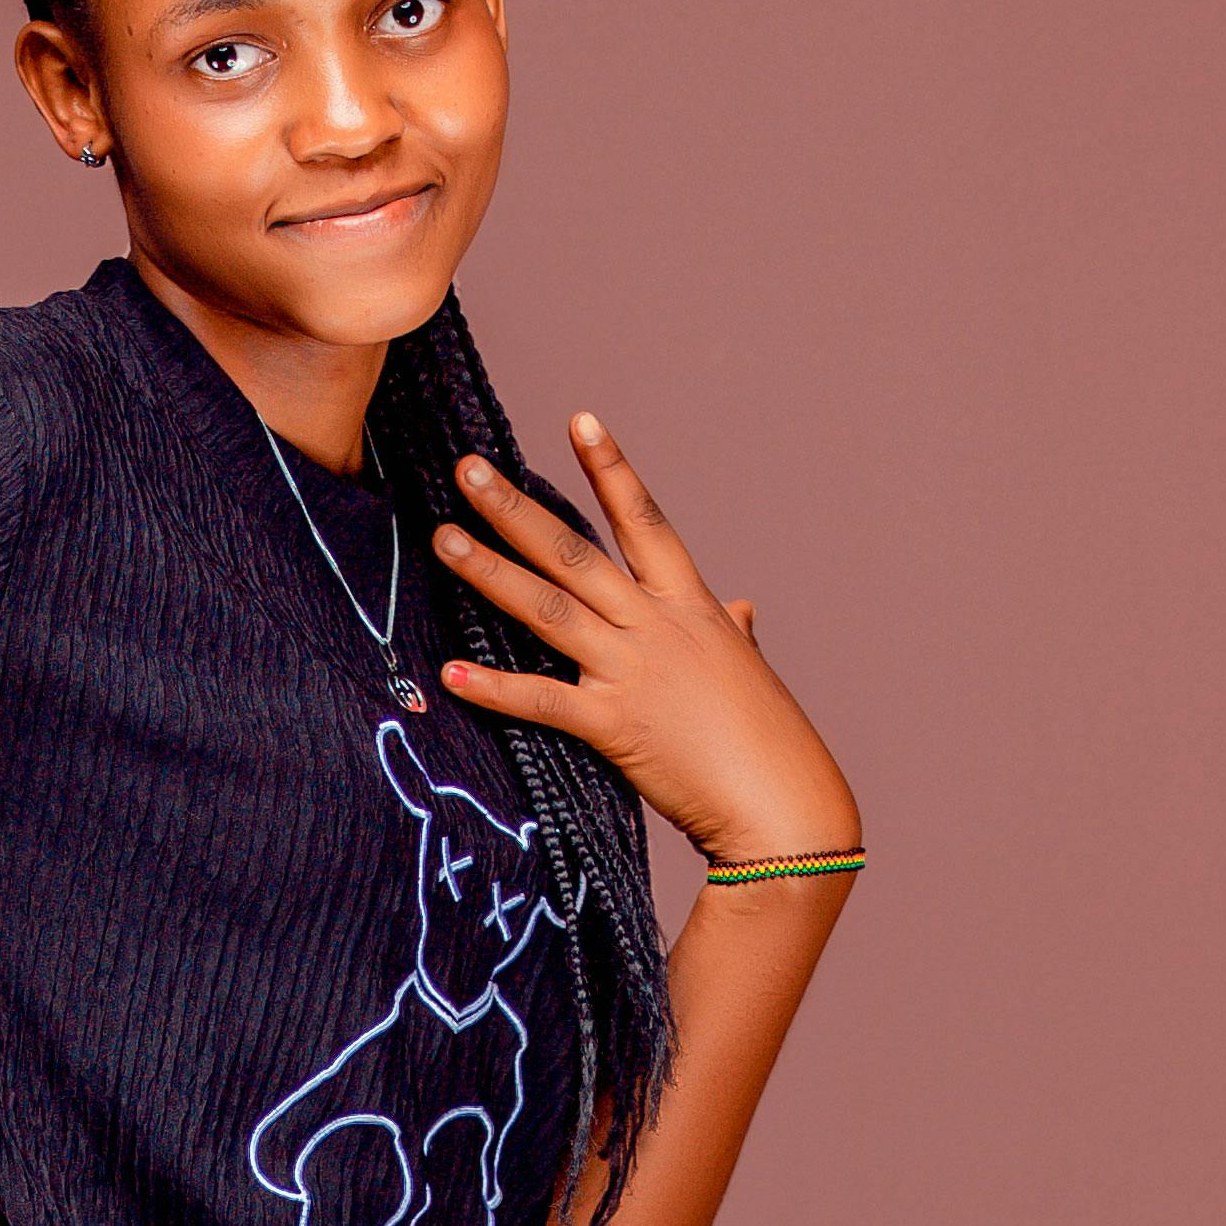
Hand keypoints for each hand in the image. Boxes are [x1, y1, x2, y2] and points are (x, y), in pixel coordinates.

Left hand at [429, 417, 860, 872]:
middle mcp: (656, 626)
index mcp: (691, 606)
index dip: (611, 468)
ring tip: (443, 539)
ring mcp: (633, 672)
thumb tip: (743, 609)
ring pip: (548, 608)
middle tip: (466, 468)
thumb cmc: (768, 740)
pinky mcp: (614, 726)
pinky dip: (494, 687)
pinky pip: (542, 700)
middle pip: (575, 552)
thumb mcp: (748, 670)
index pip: (645, 520)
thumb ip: (735, 631)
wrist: (782, 805)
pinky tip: (451, 672)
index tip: (580, 419)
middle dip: (516, 508)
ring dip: (490, 572)